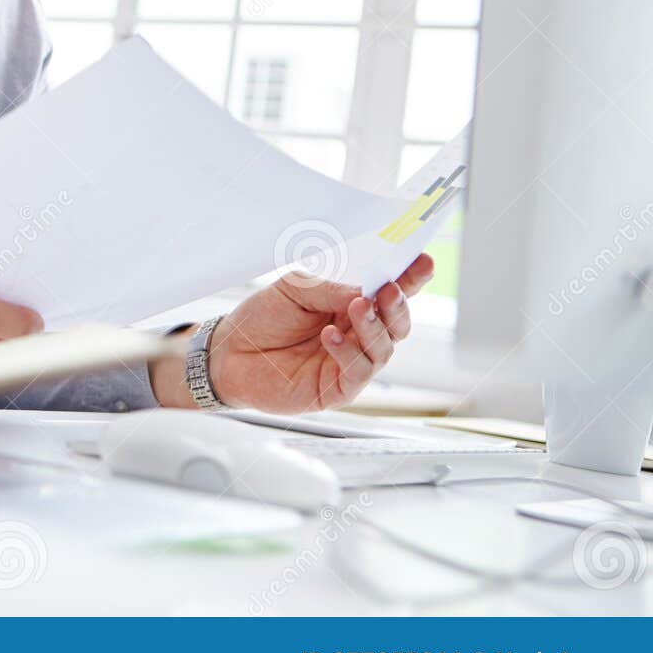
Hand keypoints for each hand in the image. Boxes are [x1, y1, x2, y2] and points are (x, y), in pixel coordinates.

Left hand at [150, 254, 435, 412]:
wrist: (228, 352)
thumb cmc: (263, 318)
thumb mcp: (295, 289)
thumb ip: (331, 290)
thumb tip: (366, 292)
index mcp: (352, 306)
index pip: (390, 293)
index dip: (410, 280)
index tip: (424, 262)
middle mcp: (359, 336)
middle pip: (397, 323)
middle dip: (398, 305)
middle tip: (389, 290)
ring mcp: (350, 364)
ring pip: (383, 349)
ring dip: (374, 326)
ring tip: (358, 307)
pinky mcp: (337, 389)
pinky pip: (357, 373)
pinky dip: (348, 352)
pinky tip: (331, 335)